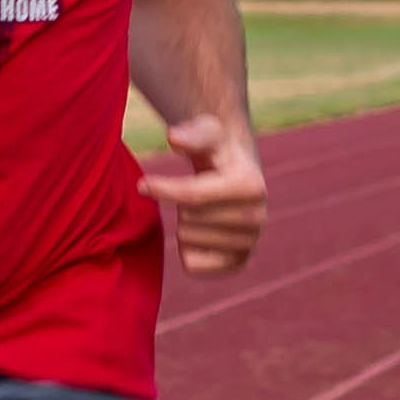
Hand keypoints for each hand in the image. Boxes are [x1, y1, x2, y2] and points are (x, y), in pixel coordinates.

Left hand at [144, 113, 267, 277]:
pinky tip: (199, 232)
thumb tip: (175, 138)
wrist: (237, 174)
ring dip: (183, 225)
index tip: (142, 184)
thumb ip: (191, 134)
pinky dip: (186, 250)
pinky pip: (193, 266)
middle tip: (193, 193)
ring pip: (187, 243)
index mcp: (251, 186)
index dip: (162, 189)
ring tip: (199, 210)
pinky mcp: (238, 263)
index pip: (192, 196)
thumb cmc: (216, 150)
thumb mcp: (206, 132)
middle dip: (179, 205)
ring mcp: (251, 244)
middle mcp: (258, 218)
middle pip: (187, 220)